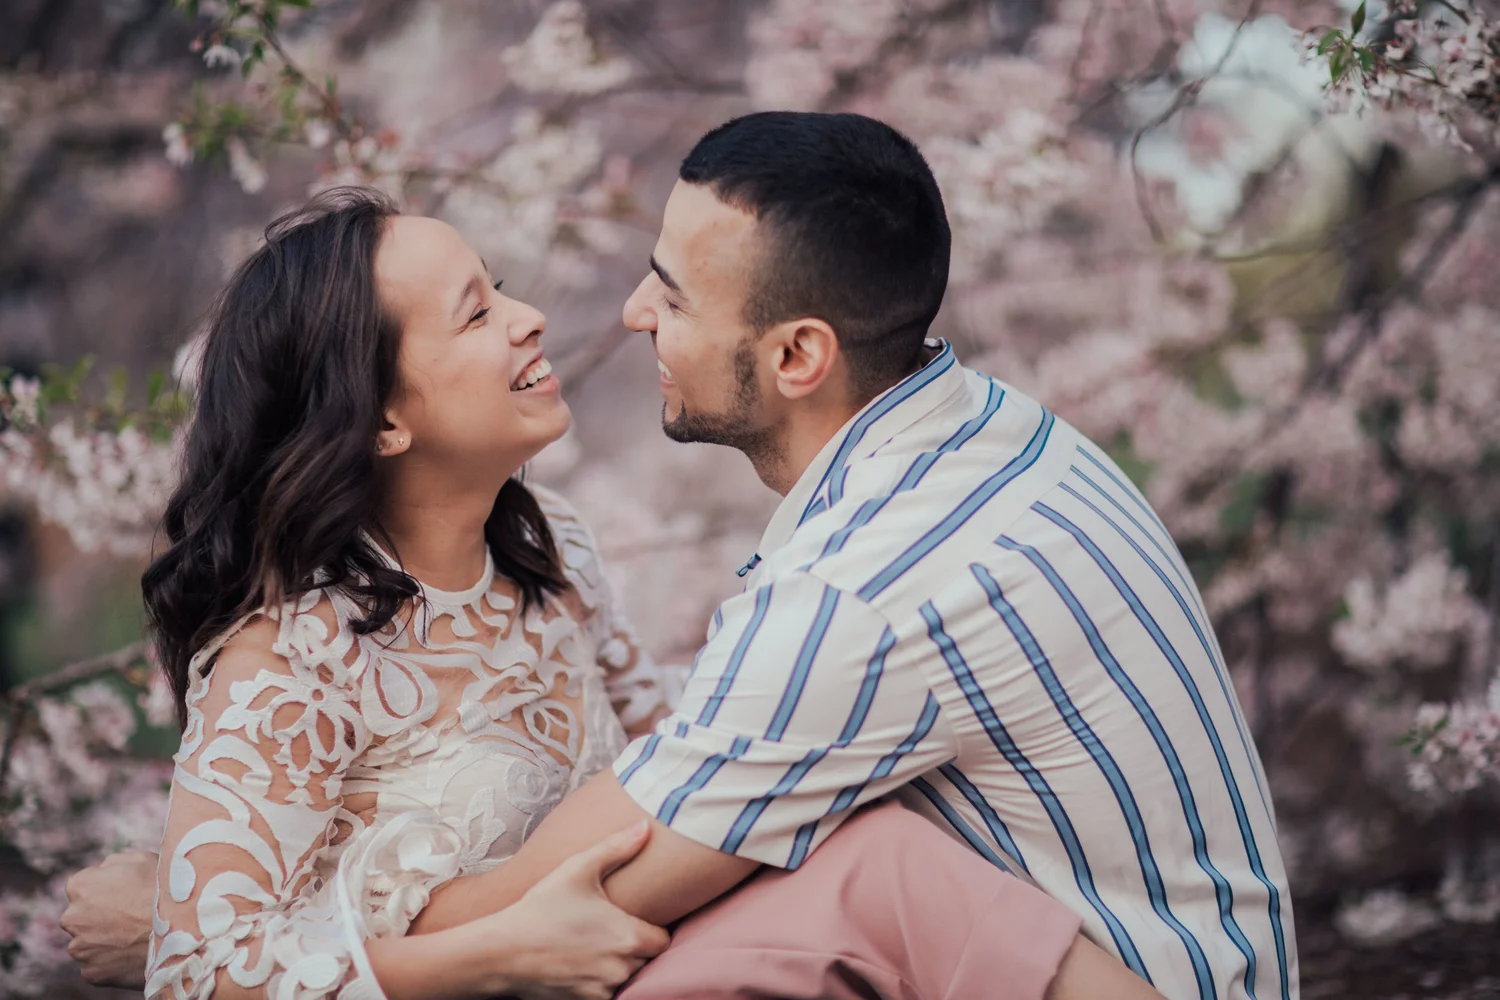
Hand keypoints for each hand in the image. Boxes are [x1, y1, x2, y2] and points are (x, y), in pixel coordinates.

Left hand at [59, 850, 158, 989]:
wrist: (182, 931)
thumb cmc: (164, 890)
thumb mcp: (142, 860)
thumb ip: (114, 864)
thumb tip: (105, 871)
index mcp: (80, 887)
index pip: (82, 886)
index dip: (105, 889)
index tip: (125, 894)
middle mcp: (71, 918)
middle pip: (81, 916)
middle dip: (100, 916)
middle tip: (131, 917)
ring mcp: (80, 948)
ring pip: (89, 942)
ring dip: (106, 940)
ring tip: (136, 936)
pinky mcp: (91, 973)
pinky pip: (99, 965)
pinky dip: (114, 960)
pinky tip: (135, 952)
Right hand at [479, 821, 670, 999]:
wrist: (501, 952)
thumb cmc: (541, 908)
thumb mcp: (577, 869)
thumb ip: (617, 847)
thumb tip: (646, 827)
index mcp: (628, 936)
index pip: (662, 940)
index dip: (653, 929)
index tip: (635, 919)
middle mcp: (621, 968)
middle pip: (645, 960)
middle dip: (634, 947)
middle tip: (610, 929)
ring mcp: (603, 990)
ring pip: (625, 977)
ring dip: (616, 966)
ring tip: (592, 946)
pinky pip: (604, 993)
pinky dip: (596, 981)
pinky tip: (578, 963)